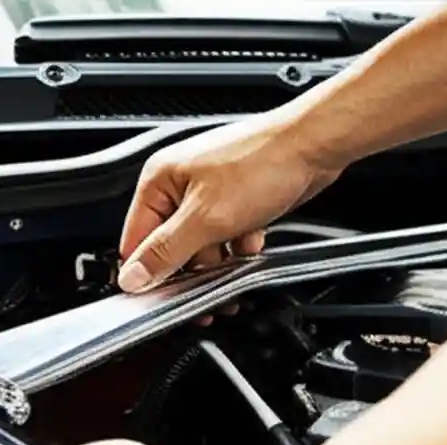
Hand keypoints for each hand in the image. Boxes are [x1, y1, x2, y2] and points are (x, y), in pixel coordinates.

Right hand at [118, 112, 344, 292]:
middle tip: (208, 287)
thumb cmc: (263, 162)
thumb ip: (166, 252)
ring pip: (201, 243)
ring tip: (237, 264)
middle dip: (193, 268)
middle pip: (171, 245)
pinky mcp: (234, 198)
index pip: (136, 239)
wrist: (314, 146)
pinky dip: (239, 244)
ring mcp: (208, 191)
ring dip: (220, 260)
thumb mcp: (206, 219)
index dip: (149, 271)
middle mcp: (180, 184)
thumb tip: (132, 277)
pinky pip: (225, 234)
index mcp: (159, 180)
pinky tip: (252, 241)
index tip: (164, 296)